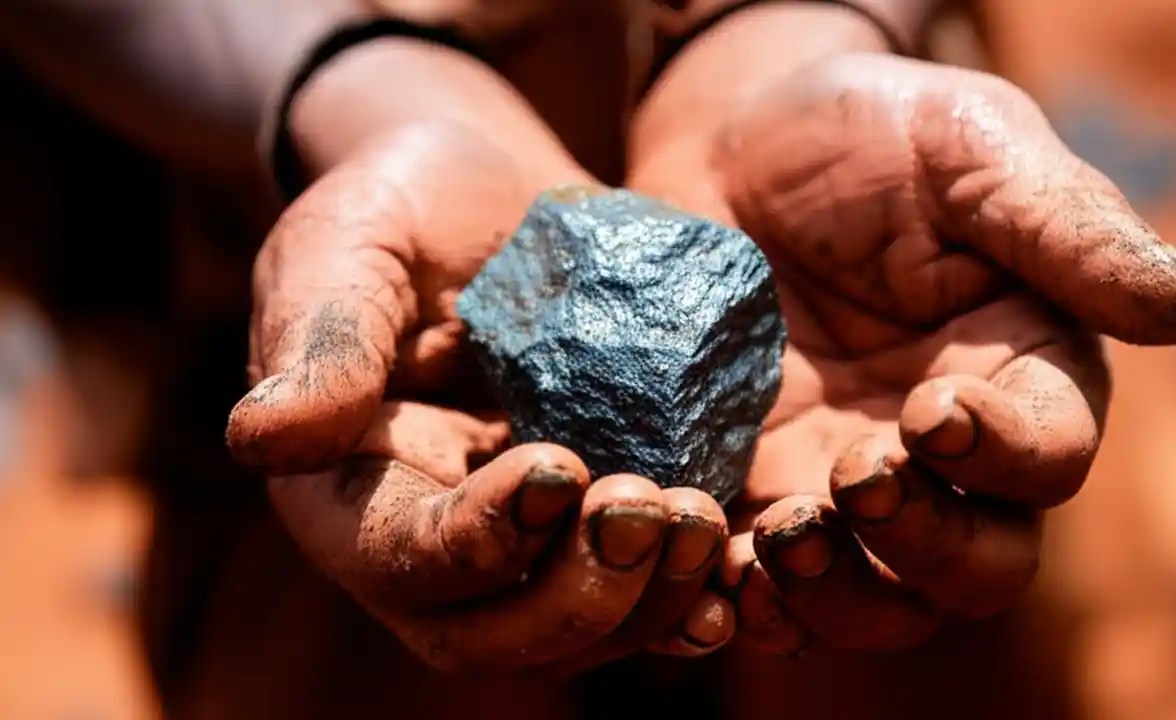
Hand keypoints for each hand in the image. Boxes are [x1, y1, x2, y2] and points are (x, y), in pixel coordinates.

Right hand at [225, 43, 732, 672]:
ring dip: (648, 604)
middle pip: (492, 636)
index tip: (558, 467)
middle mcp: (437, 540)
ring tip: (706, 528)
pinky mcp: (600, 520)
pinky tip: (737, 561)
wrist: (495, 195)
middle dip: (576, 596)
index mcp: (354, 490)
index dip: (479, 539)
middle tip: (651, 515)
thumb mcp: (349, 248)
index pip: (402, 558)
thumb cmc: (403, 210)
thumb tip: (261, 440)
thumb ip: (320, 339)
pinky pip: (642, 597)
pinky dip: (689, 596)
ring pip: (575, 634)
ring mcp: (526, 542)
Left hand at [630, 50, 1175, 652]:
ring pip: (872, 604)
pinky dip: (739, 602)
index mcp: (1018, 374)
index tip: (933, 412)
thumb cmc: (863, 133)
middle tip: (853, 480)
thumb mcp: (965, 151)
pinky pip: (758, 586)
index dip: (1009, 457)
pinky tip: (709, 579)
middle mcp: (941, 456)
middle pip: (974, 566)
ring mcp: (837, 484)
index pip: (1051, 455)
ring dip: (830, 598)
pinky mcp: (750, 490)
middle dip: (923, 547)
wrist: (728, 146)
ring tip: (773, 541)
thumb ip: (1068, 230)